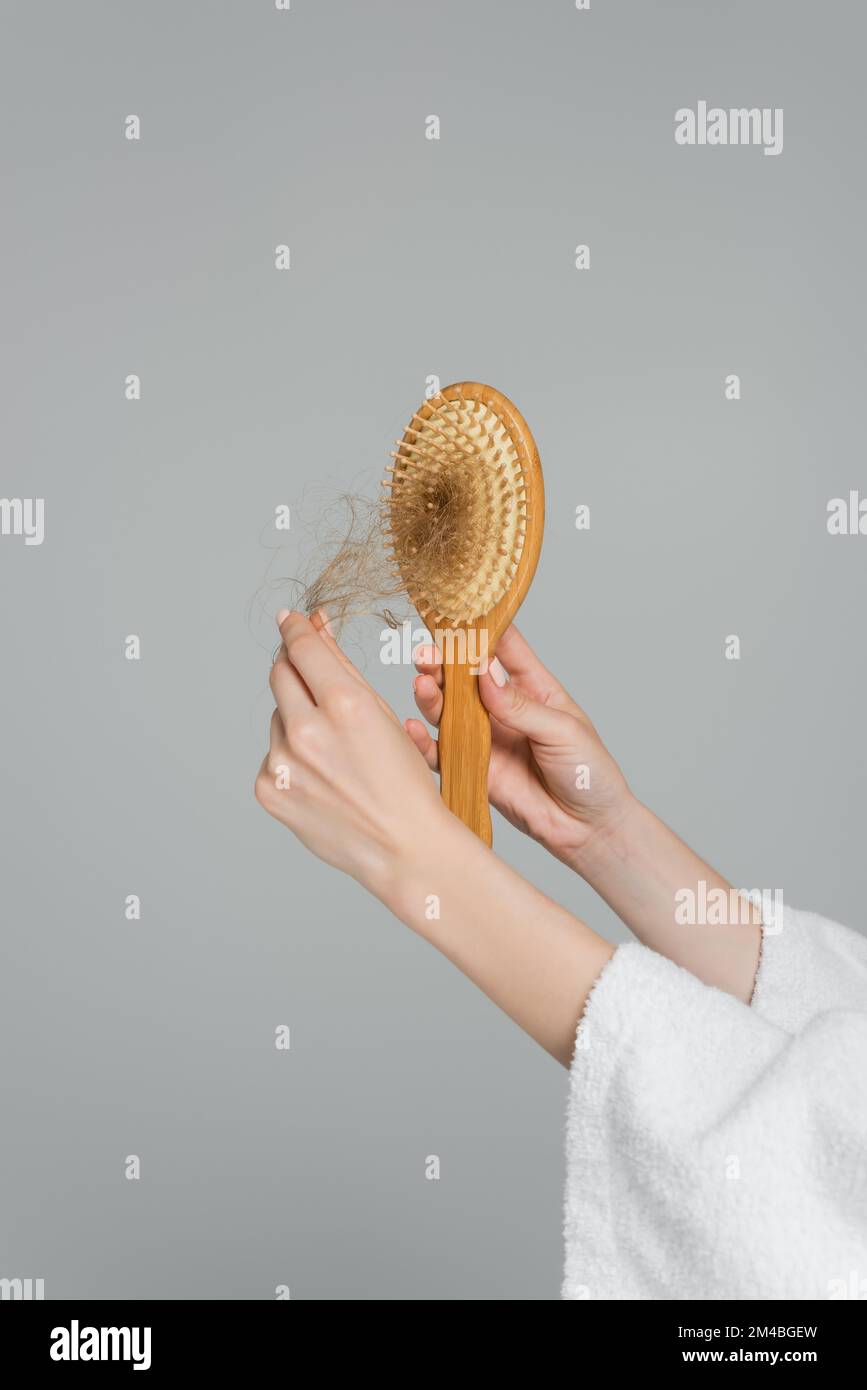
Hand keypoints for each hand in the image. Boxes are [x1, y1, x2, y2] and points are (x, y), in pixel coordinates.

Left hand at [256, 610, 448, 890]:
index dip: (295, 628)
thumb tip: (312, 628)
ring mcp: (284, 763)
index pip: (302, 647)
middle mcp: (308, 731)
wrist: (403, 846)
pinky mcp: (269, 789)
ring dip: (298, 720)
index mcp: (344, 705)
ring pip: (278, 717)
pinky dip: (292, 759)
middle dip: (294, 667)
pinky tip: (322, 778)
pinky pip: (273, 755)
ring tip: (334, 752)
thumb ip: (341, 668)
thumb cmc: (403, 780)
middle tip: (312, 676)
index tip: (291, 620)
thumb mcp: (383, 714)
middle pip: (280, 673)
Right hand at [406, 625, 632, 862]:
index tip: (456, 612)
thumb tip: (483, 673)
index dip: (481, 627)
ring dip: (432, 696)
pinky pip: (442, 752)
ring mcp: (487, 738)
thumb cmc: (590, 773)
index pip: (503, 647)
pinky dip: (424, 741)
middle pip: (465, 677)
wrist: (588, 830)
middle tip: (426, 655)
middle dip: (444, 663)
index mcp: (533, 687)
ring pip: (448, 710)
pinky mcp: (473, 769)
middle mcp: (503, 708)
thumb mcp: (562, 731)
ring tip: (422, 685)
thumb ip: (520, 705)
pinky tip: (414, 729)